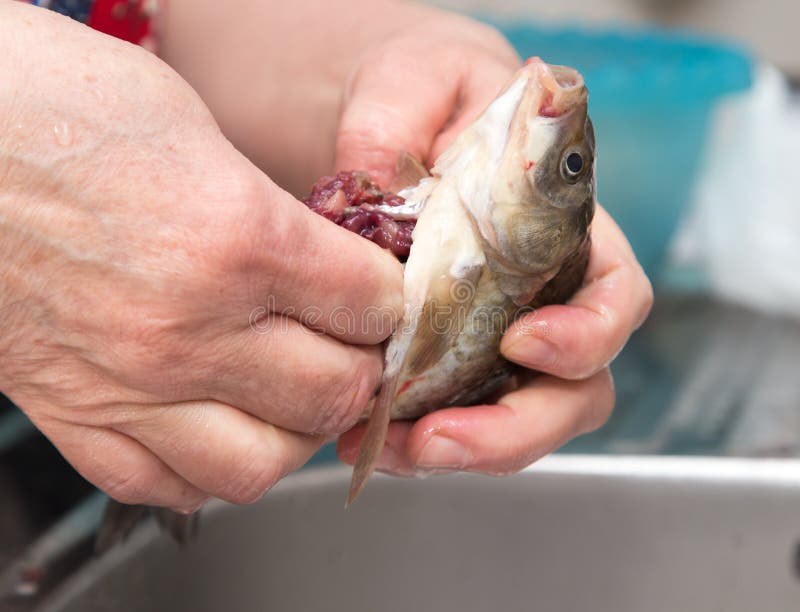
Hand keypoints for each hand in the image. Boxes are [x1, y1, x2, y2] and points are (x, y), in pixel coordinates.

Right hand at [0, 3, 401, 509]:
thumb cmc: (48, 109)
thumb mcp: (189, 127)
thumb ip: (266, 208)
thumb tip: (321, 255)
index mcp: (236, 238)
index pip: (371, 306)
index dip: (389, 298)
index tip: (378, 293)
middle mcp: (188, 327)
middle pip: (335, 393)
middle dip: (360, 368)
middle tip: (349, 343)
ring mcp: (127, 384)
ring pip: (260, 465)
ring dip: (294, 432)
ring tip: (289, 394)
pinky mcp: (70, 414)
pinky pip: (166, 486)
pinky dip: (206, 467)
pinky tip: (214, 426)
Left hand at [335, 16, 653, 475]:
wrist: (393, 121)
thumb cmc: (424, 93)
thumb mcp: (413, 82)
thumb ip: (397, 123)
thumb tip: (367, 189)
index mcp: (566, 231)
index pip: (616, 297)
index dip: (587, 335)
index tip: (524, 343)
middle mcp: (547, 296)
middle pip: (575, 390)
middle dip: (515, 431)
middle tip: (440, 439)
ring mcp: (500, 335)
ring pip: (517, 419)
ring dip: (461, 449)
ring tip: (392, 450)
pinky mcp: (453, 359)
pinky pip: (457, 416)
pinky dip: (418, 438)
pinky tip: (369, 434)